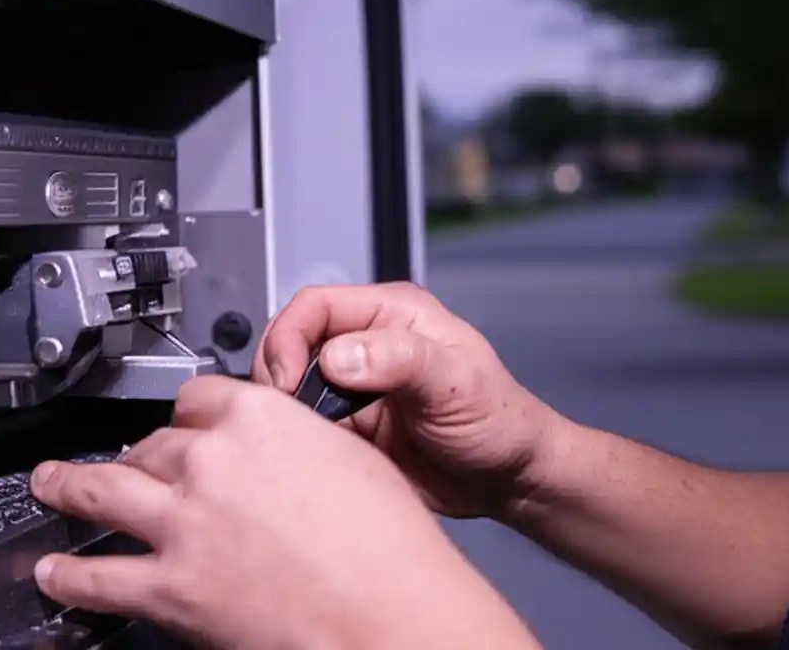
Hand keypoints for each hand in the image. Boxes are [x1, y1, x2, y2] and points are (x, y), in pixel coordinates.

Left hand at [30, 376, 535, 648]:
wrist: (394, 615)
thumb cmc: (390, 547)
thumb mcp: (349, 459)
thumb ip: (293, 442)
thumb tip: (273, 450)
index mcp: (257, 418)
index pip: (196, 399)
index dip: (185, 418)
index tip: (179, 429)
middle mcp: (209, 460)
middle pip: (151, 445)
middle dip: (140, 458)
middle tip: (131, 469)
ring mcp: (182, 523)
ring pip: (102, 490)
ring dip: (67, 488)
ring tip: (48, 487)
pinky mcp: (170, 587)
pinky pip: (99, 577)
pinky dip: (70, 575)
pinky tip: (56, 572)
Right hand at [254, 282, 563, 519]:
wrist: (510, 480)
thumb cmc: (500, 421)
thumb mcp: (456, 383)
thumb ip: (400, 360)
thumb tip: (336, 356)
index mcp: (390, 313)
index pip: (313, 306)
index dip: (288, 338)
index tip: (287, 381)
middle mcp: (365, 343)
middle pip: (291, 343)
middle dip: (278, 375)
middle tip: (284, 414)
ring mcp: (353, 386)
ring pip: (292, 387)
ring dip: (285, 410)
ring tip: (294, 437)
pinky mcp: (348, 427)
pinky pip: (305, 425)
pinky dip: (297, 438)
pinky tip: (308, 455)